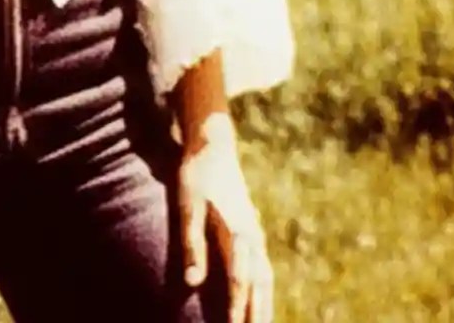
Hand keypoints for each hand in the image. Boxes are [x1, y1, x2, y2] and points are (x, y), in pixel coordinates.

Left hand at [178, 122, 273, 322]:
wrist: (213, 147)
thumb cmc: (195, 175)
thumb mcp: (188, 206)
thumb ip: (191, 244)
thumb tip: (193, 283)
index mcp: (237, 234)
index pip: (240, 283)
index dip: (237, 311)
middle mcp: (252, 237)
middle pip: (259, 286)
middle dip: (258, 315)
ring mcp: (255, 234)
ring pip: (266, 279)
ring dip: (265, 306)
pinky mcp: (252, 230)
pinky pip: (264, 268)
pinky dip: (264, 289)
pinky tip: (262, 300)